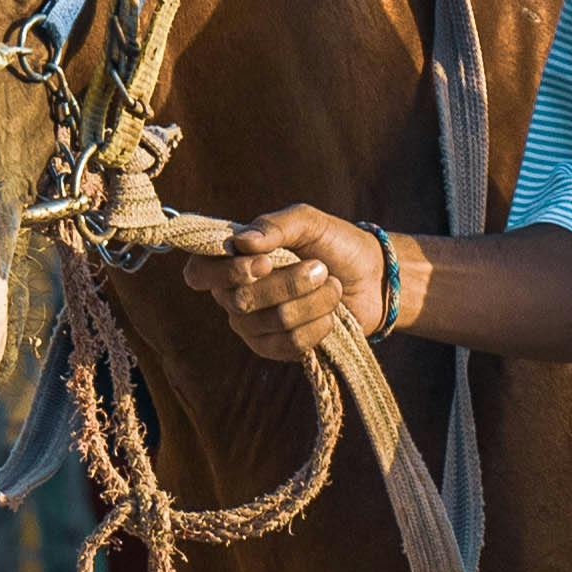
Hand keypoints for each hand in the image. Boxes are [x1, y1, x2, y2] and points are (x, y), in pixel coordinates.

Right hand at [191, 206, 384, 368]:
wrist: (371, 278)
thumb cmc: (334, 244)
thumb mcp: (308, 222)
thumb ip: (275, 225)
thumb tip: (242, 242)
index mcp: (232, 259)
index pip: (199, 272)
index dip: (227, 273)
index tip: (266, 262)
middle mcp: (233, 294)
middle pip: (240, 300)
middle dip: (289, 284)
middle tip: (321, 267)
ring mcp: (252, 325)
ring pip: (269, 322)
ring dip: (312, 301)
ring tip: (332, 285)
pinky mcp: (275, 348)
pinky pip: (287, 344)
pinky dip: (317, 325)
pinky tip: (331, 314)